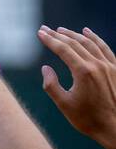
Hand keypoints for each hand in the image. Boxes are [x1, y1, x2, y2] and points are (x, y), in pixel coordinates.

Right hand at [37, 25, 115, 148]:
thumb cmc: (88, 119)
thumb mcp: (64, 104)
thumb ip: (51, 85)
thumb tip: (46, 68)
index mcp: (83, 72)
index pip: (63, 50)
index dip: (50, 40)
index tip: (40, 33)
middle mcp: (97, 65)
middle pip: (75, 44)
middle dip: (58, 35)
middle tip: (45, 29)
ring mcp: (109, 66)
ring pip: (90, 43)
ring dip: (74, 34)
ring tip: (62, 30)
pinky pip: (104, 48)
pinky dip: (95, 38)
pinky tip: (87, 32)